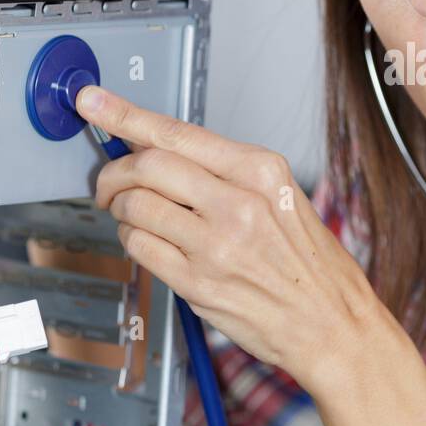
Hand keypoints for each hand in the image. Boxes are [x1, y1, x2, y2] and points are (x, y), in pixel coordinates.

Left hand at [74, 85, 387, 396]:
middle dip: (114, 172)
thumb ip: (224, 172)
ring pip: (136, 207)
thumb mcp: (281, 197)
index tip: (94, 102)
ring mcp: (216, 245)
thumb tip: (161, 150)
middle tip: (110, 183)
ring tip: (139, 218)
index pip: (178, 133)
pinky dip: (133, 241)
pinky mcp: (197, 283)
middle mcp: (239, 203)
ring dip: (123, 210)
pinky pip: (139, 248)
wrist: (331, 323)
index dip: (125, 115)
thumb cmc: (309, 263)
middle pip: (147, 166)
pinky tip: (152, 244)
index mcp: (261, 171)